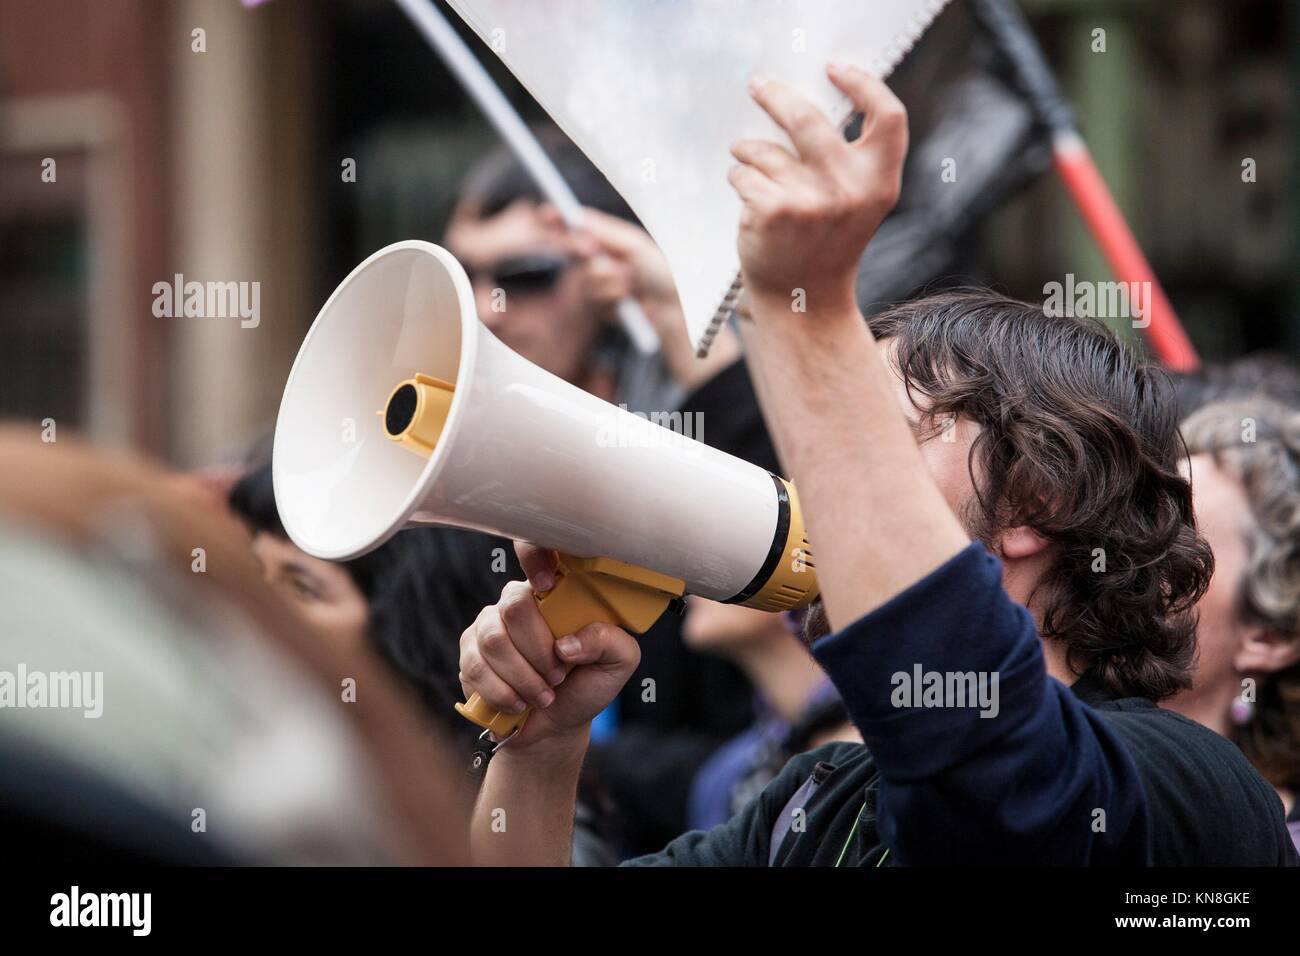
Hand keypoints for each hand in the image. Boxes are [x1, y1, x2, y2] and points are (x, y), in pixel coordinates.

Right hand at [457, 542, 640, 751]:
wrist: (557, 724)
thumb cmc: (587, 684)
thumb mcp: (617, 663)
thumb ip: (609, 641)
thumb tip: (568, 643)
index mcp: (554, 592)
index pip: (535, 553)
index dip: (535, 559)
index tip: (547, 586)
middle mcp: (516, 602)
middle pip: (514, 607)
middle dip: (539, 651)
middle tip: (557, 676)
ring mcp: (487, 626)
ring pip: (494, 641)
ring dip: (523, 678)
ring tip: (542, 695)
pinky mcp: (469, 654)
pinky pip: (475, 667)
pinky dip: (502, 693)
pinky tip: (519, 703)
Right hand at [547, 204, 741, 391]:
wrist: (673, 309)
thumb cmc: (661, 272)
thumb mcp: (634, 245)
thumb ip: (605, 232)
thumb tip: (578, 218)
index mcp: (609, 241)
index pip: (578, 228)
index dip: (560, 221)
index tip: (546, 214)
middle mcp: (601, 260)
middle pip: (574, 250)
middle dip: (584, 250)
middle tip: (592, 250)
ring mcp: (598, 284)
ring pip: (585, 275)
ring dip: (608, 278)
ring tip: (631, 282)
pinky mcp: (599, 306)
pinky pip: (594, 296)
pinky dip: (612, 295)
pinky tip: (628, 299)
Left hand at [728, 62, 907, 313]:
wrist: (802, 302)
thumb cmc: (824, 244)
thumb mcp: (855, 202)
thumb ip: (848, 159)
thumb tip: (807, 99)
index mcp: (880, 181)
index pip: (888, 116)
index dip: (863, 84)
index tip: (833, 68)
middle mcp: (850, 189)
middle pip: (807, 117)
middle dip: (774, 96)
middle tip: (758, 85)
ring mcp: (811, 200)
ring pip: (764, 149)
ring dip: (748, 152)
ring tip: (749, 167)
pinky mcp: (774, 210)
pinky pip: (744, 173)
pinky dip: (739, 179)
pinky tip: (748, 201)